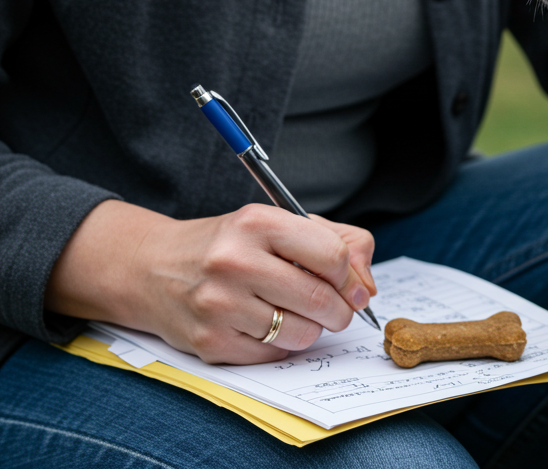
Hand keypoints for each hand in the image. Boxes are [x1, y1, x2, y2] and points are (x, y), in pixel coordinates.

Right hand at [47, 200, 376, 363]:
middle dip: (340, 311)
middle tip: (335, 309)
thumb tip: (367, 286)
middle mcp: (234, 261)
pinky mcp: (209, 342)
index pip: (333, 256)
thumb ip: (336, 241)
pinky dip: (281, 345)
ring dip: (310, 329)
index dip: (351, 277)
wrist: (149, 268)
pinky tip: (264, 325)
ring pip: (303, 334)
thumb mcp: (277, 224)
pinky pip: (274, 355)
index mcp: (257, 223)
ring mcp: (218, 305)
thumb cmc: (227, 245)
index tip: (352, 286)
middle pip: (322, 300)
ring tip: (292, 313)